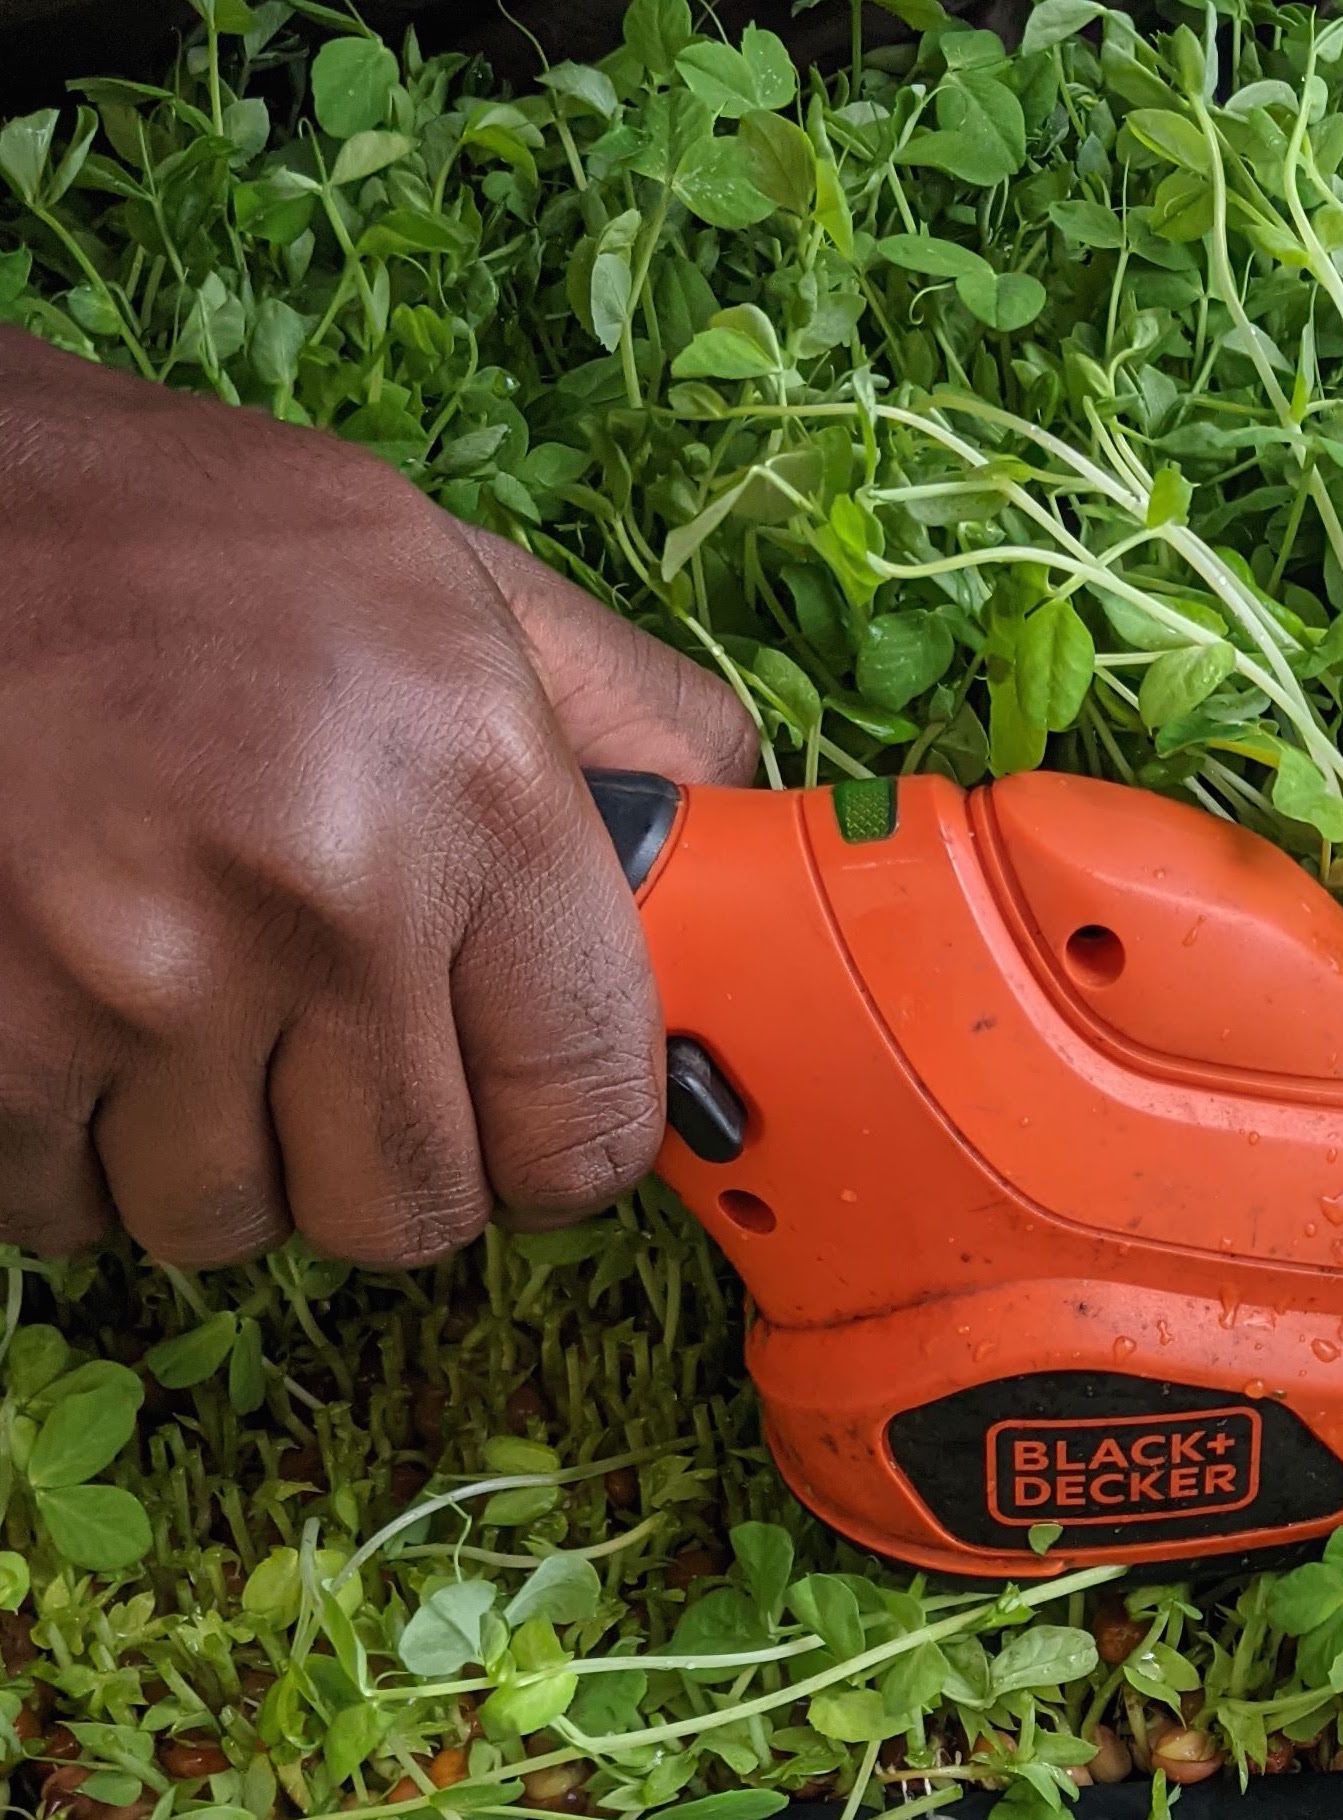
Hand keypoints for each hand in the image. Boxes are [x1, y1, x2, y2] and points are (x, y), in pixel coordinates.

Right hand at [0, 332, 759, 1269]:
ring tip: (199, 1024)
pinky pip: (65, 1211)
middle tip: (349, 1064)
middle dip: (391, 1168)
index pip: (587, 1118)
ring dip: (224, 1163)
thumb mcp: (459, 586)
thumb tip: (749, 856)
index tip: (536, 1126)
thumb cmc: (200, 546)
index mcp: (472, 799)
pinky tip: (84, 1034)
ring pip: (231, 1224)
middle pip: (412, 1209)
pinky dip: (74, 1159)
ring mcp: (136, 980)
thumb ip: (628, 724)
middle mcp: (320, 905)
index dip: (566, 1153)